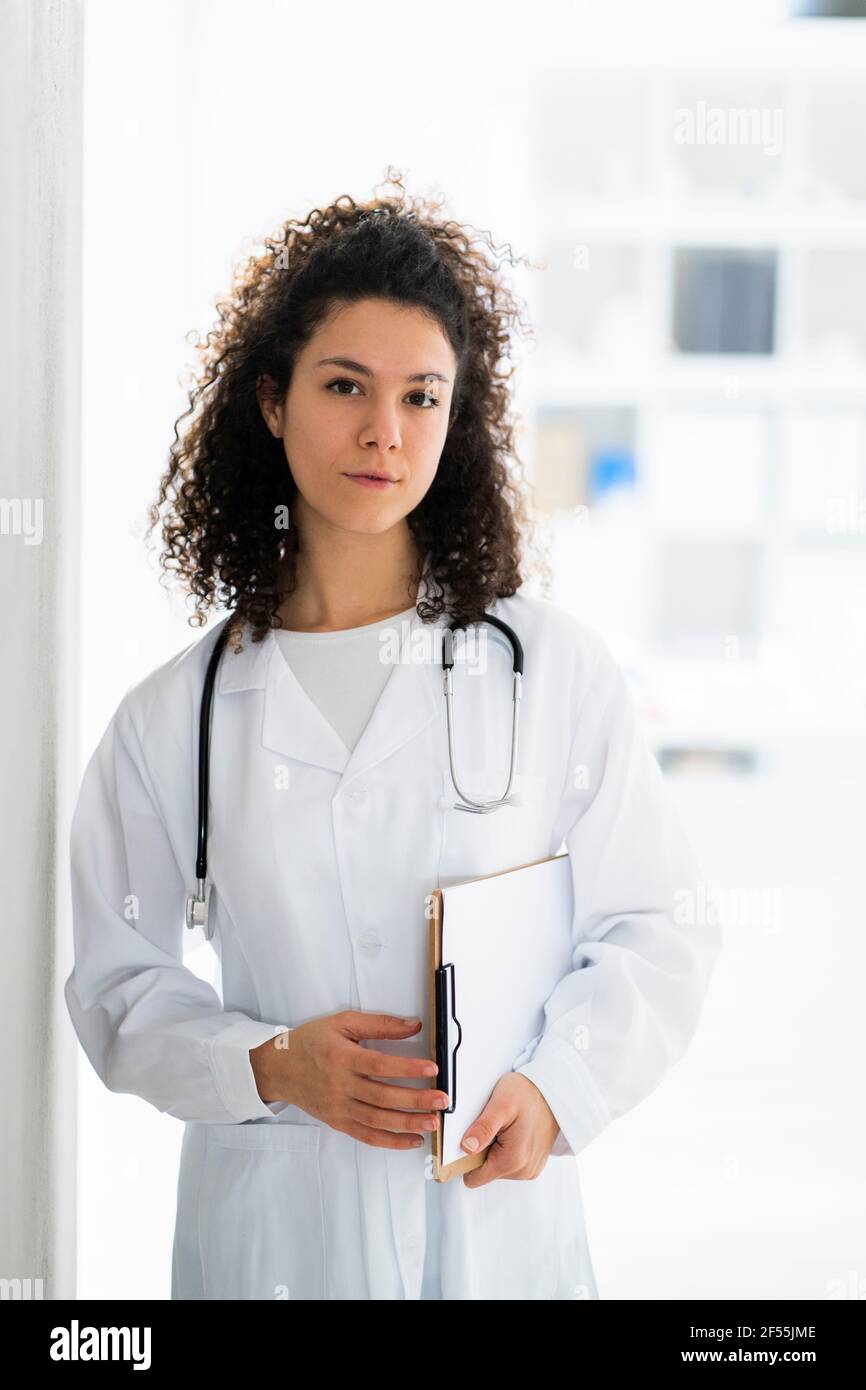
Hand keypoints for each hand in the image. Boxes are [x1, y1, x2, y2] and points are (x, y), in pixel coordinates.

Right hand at [249, 1011, 449, 1149]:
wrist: (279, 1068)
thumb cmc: (312, 1042)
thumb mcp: (342, 1023)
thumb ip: (379, 1024)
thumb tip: (414, 1025)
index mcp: (342, 1058)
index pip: (380, 1066)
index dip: (407, 1068)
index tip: (432, 1068)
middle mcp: (340, 1086)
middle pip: (383, 1096)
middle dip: (416, 1100)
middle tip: (441, 1100)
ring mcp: (338, 1108)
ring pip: (377, 1120)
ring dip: (407, 1124)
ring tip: (432, 1122)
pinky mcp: (338, 1122)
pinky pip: (366, 1136)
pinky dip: (390, 1141)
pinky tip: (412, 1140)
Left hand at [459, 1072, 560, 1187]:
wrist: (553, 1092)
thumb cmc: (527, 1094)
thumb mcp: (501, 1103)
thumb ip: (484, 1127)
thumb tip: (466, 1148)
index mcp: (512, 1161)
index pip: (473, 1178)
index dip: (465, 1159)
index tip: (470, 1137)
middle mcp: (523, 1171)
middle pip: (484, 1172)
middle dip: (481, 1151)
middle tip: (491, 1126)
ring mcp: (530, 1170)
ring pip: (496, 1167)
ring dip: (493, 1148)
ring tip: (504, 1126)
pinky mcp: (533, 1164)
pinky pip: (508, 1163)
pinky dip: (505, 1149)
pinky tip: (512, 1131)